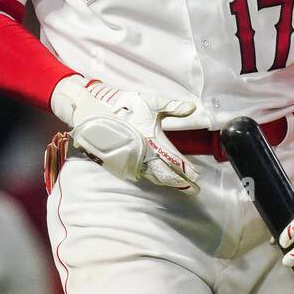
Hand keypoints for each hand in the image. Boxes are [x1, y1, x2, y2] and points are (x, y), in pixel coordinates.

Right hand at [50, 75, 200, 193]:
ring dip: (169, 184)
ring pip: (155, 178)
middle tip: (195, 190)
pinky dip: (154, 180)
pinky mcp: (123, 165)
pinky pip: (143, 176)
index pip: (176, 161)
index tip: (199, 176)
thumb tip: (193, 108)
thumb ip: (172, 107)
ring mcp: (133, 163)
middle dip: (182, 183)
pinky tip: (161, 181)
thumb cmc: (125, 107)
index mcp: (154, 142)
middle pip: (167, 176)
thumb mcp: (151, 103)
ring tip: (183, 188)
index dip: (188, 170)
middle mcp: (144, 156)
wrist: (94, 113)